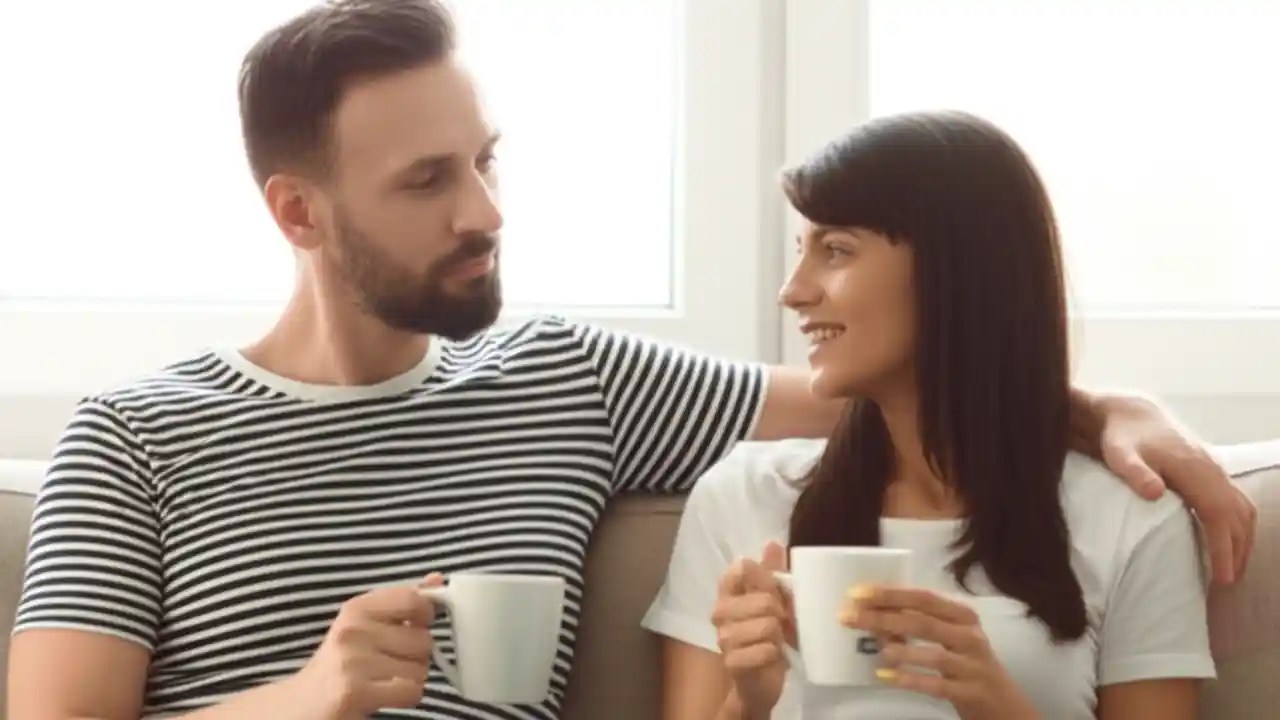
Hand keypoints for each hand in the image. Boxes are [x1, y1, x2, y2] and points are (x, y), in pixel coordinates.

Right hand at [290, 574, 441, 719]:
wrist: (300, 706)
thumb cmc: (340, 663)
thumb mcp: (365, 625)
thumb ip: (402, 603)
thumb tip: (438, 579)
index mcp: (357, 608)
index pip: (413, 599)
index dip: (425, 615)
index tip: (413, 627)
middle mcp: (353, 630)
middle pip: (423, 639)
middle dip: (417, 656)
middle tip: (391, 664)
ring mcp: (352, 661)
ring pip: (421, 668)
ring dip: (412, 679)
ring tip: (385, 680)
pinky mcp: (354, 692)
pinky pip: (411, 691)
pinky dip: (407, 698)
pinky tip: (384, 696)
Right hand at [711, 542, 794, 718]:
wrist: (761, 681)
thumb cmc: (768, 635)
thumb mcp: (775, 601)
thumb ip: (773, 572)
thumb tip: (773, 543)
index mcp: (728, 593)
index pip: (739, 570)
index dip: (763, 578)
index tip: (772, 591)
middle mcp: (720, 612)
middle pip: (763, 600)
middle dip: (779, 613)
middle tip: (780, 623)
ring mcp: (723, 639)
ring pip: (767, 626)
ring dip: (778, 636)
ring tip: (776, 641)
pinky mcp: (732, 662)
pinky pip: (765, 650)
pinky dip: (774, 654)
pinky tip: (772, 657)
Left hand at [840, 586, 1039, 719]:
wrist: (1004, 704)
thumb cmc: (968, 664)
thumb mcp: (949, 640)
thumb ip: (918, 627)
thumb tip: (874, 619)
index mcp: (963, 616)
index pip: (923, 598)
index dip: (890, 594)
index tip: (857, 593)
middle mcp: (970, 636)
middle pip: (922, 622)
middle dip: (882, 617)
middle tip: (849, 617)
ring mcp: (972, 665)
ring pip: (933, 653)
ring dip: (900, 649)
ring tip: (875, 647)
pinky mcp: (970, 691)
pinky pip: (936, 684)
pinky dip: (910, 679)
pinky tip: (887, 676)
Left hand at [1094, 392, 1256, 582]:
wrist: (1131, 413)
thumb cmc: (1122, 438)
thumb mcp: (1120, 454)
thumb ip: (1135, 473)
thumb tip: (1155, 494)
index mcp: (1194, 469)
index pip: (1219, 515)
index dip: (1223, 547)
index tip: (1222, 577)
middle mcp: (1212, 470)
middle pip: (1238, 516)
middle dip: (1237, 551)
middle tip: (1226, 583)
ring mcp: (1215, 469)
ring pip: (1243, 509)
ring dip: (1242, 540)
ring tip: (1232, 570)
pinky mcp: (1212, 471)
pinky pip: (1236, 502)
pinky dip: (1238, 526)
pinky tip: (1227, 543)